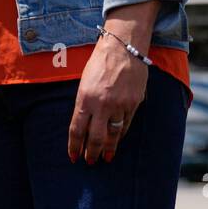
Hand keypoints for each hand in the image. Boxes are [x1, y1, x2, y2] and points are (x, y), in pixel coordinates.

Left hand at [67, 31, 147, 164]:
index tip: (73, 157)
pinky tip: (117, 140)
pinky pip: (126, 124)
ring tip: (105, 158)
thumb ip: (84, 103)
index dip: (74, 146)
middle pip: (95, 138)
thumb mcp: (84, 82)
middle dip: (91, 153)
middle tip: (89, 162)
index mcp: (85, 98)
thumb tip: (83, 125)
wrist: (123, 46)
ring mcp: (120, 104)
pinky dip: (120, 134)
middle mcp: (102, 104)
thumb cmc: (100, 61)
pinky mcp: (134, 103)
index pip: (77, 130)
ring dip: (108, 148)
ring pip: (113, 134)